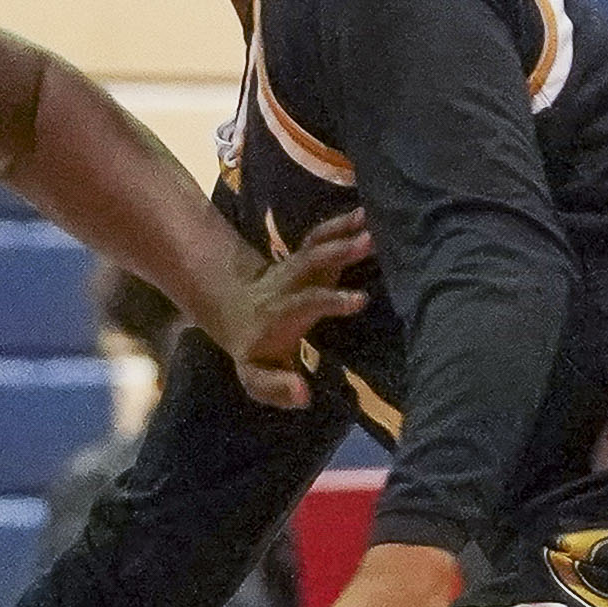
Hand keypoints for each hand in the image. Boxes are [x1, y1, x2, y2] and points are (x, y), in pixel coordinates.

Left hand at [198, 210, 373, 410]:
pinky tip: (367, 211)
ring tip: (373, 218)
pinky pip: (322, 236)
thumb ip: (275, 387)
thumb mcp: (255, 376)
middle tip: (370, 241)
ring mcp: (295, 267)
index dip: (330, 301)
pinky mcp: (306, 257)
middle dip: (338, 251)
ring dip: (343, 230)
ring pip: (316, 245)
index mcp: (278, 312)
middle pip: (310, 263)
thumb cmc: (254, 350)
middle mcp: (286, 284)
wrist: (235, 310)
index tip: (360, 300)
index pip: (304, 303)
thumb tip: (304, 395)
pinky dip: (342, 223)